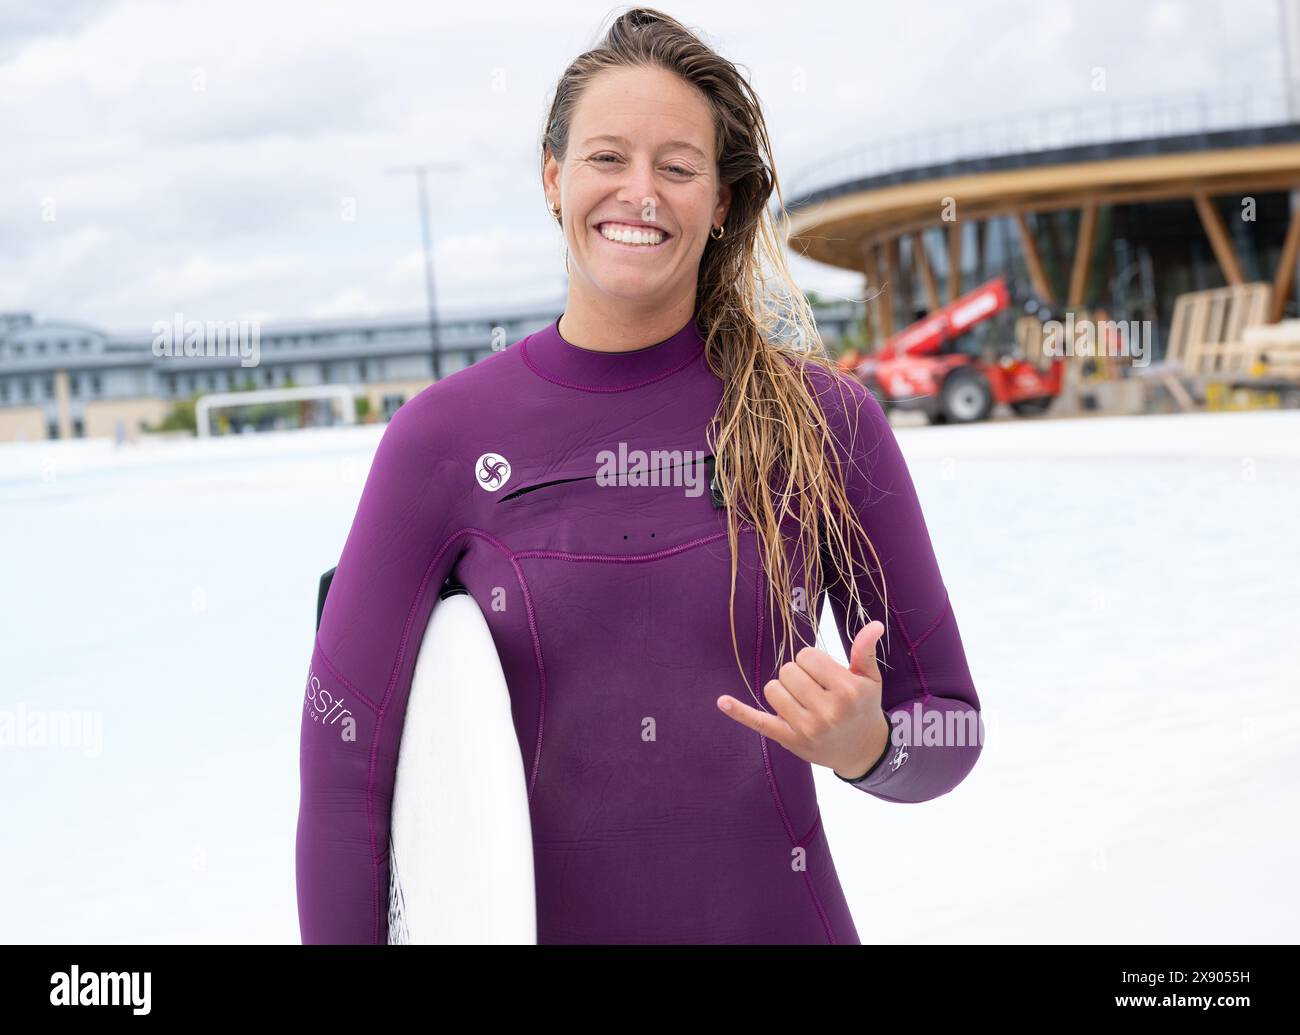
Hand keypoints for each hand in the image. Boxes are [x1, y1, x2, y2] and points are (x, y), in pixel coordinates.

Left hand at [717, 621, 889, 778]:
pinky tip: (722, 701)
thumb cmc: (863, 708)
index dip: (812, 661)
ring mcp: (806, 728)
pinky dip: (739, 712)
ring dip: (783, 690)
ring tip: (803, 701)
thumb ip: (865, 651)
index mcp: (847, 691)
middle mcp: (827, 711)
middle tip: (815, 689)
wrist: (862, 751)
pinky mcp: (788, 740)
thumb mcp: (869, 679)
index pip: (807, 656)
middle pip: (788, 671)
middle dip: (798, 675)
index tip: (824, 674)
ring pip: (773, 689)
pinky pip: (759, 721)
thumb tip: (873, 625)